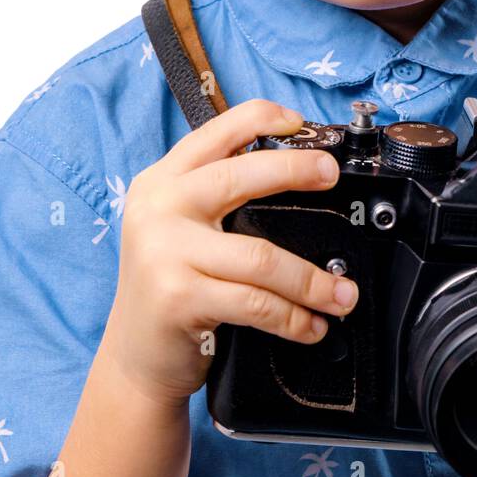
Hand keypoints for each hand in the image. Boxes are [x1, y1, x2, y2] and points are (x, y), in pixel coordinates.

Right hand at [99, 99, 358, 408]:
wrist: (134, 358)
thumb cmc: (171, 288)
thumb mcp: (180, 228)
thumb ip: (218, 198)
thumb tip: (296, 176)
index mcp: (163, 181)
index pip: (216, 132)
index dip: (263, 117)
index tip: (301, 123)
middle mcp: (159, 207)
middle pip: (241, 176)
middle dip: (297, 170)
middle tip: (332, 177)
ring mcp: (164, 252)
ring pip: (261, 256)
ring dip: (312, 279)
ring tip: (342, 293)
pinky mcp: (178, 298)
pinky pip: (255, 303)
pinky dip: (293, 317)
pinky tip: (311, 325)